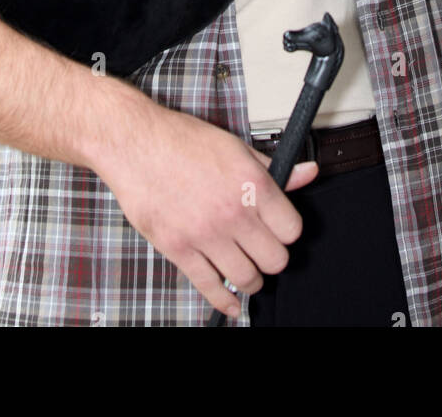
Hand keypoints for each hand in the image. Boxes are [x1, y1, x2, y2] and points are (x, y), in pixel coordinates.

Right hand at [98, 96, 318, 318]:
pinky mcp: (179, 249)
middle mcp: (232, 212)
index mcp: (251, 184)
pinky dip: (224, 301)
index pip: (292, 229)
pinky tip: (230, 302)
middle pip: (276, 259)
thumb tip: (306, 173)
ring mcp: (206, 234)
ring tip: (247, 269)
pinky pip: (210, 287)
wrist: (136, 144)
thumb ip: (272, 168)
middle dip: (272, 256)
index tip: (280, 230)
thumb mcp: (235, 146)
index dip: (287, 231)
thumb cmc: (181, 140)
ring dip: (251, 278)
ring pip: (248, 278)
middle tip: (263, 249)